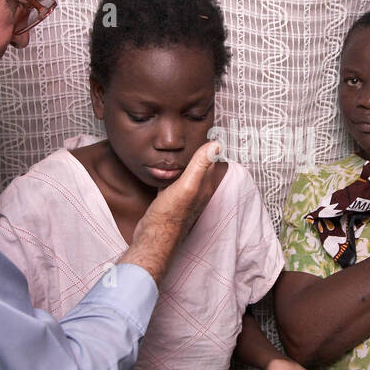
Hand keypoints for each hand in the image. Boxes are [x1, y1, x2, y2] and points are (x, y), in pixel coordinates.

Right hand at [123, 140, 220, 282]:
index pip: (211, 160)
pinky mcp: (169, 201)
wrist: (153, 240)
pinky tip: (163, 167)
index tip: (207, 129)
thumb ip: (200, 166)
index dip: (209, 145)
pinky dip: (170, 172)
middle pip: (199, 165)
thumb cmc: (169, 217)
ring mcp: (184, 197)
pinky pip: (172, 181)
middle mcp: (197, 191)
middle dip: (196, 151)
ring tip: (178, 146)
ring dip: (182, 161)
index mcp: (205, 186)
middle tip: (192, 133)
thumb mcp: (186, 187)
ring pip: (186, 173)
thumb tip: (216, 144)